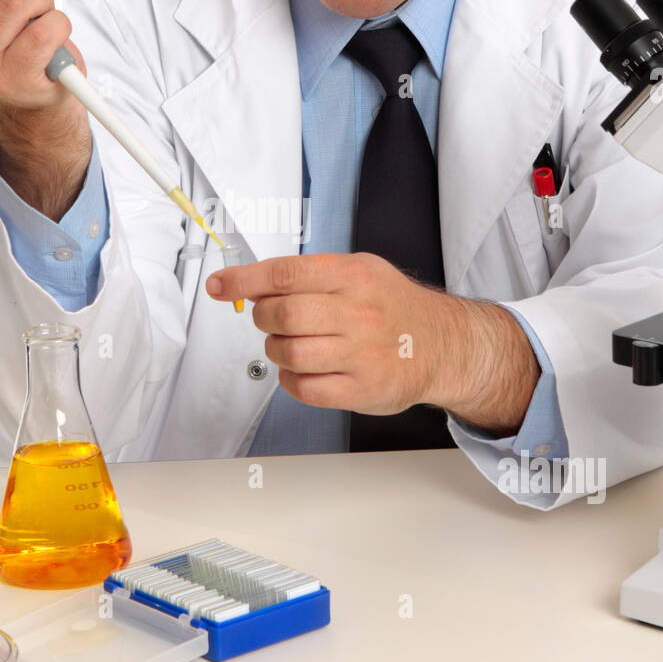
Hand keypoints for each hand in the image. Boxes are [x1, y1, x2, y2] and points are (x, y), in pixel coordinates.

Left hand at [206, 251, 448, 414]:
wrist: (443, 344)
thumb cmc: (393, 307)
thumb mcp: (358, 271)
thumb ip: (307, 276)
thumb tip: (252, 285)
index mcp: (354, 276)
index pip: (286, 274)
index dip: (244, 280)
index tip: (219, 286)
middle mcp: (359, 314)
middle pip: (283, 315)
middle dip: (264, 319)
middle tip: (271, 320)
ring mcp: (362, 354)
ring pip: (290, 354)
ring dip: (277, 351)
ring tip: (291, 345)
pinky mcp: (362, 390)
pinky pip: (305, 388)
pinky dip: (292, 380)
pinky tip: (305, 370)